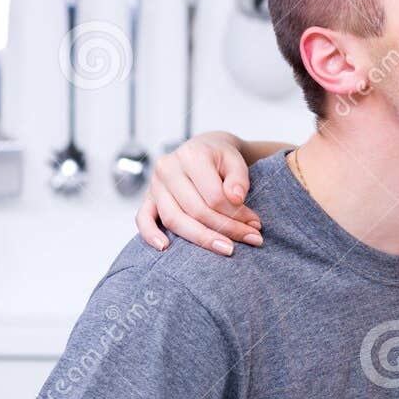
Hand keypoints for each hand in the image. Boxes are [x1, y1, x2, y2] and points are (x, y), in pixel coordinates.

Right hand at [136, 131, 260, 255]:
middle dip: (226, 229)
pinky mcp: (148, 198)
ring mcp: (155, 185)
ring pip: (174, 219)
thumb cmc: (220, 158)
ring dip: (202, 238)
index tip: (255, 225)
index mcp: (191, 155)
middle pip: (196, 210)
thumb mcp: (235, 160)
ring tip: (227, 249)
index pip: (214, 195)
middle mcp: (168, 168)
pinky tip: (165, 248)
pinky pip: (143, 218)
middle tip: (251, 239)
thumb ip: (238, 178)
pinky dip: (150, 234)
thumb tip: (236, 198)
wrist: (203, 149)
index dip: (237, 214)